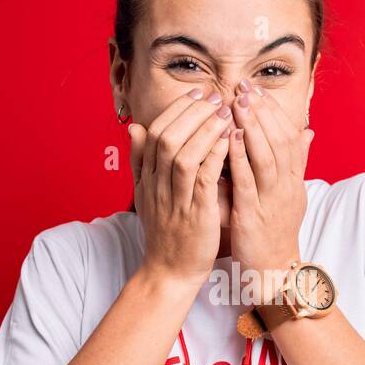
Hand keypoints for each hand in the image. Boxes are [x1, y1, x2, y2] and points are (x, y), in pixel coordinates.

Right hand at [128, 88, 233, 284]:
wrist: (170, 271)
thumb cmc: (166, 230)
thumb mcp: (146, 194)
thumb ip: (141, 161)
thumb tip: (135, 127)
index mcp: (146, 179)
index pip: (155, 132)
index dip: (177, 109)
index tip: (197, 93)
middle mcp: (157, 186)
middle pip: (167, 138)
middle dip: (191, 113)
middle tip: (214, 97)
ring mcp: (175, 200)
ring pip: (183, 155)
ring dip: (204, 130)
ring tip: (224, 113)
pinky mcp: (195, 215)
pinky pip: (203, 179)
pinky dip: (215, 156)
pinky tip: (229, 140)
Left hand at [226, 80, 314, 302]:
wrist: (274, 272)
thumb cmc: (276, 231)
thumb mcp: (291, 194)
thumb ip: (296, 163)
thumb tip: (307, 131)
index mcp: (294, 180)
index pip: (288, 136)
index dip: (274, 111)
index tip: (258, 89)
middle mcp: (287, 187)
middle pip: (279, 140)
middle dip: (262, 111)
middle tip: (245, 87)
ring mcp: (271, 200)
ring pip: (267, 156)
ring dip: (252, 126)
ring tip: (238, 103)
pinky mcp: (253, 215)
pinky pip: (247, 181)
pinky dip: (240, 157)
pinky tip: (231, 137)